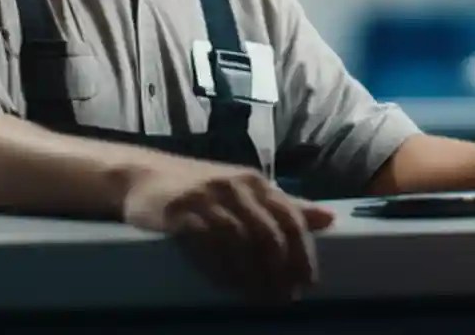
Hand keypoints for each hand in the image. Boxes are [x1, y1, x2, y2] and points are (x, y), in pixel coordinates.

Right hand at [122, 165, 334, 301]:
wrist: (144, 175)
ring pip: (240, 243)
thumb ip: (287, 205)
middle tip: (284, 297)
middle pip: (268, 234)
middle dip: (280, 271)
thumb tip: (330, 219)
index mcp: (257, 183)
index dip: (303, 253)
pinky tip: (228, 287)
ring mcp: (207, 199)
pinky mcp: (180, 213)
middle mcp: (236, 187)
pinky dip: (221, 270)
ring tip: (260, 298)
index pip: (290, 218)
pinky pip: (207, 246)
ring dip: (253, 276)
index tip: (308, 283)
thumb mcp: (247, 191)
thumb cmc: (203, 188)